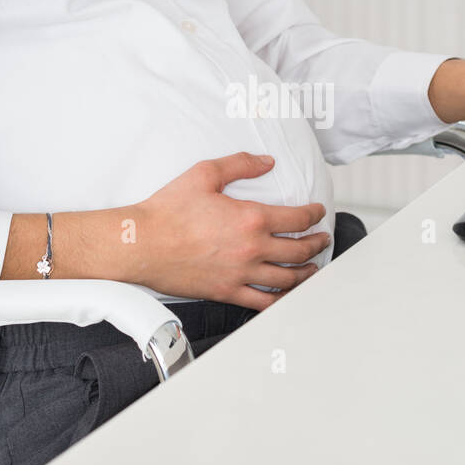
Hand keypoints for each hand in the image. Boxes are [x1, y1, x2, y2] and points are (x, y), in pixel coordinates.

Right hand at [124, 152, 329, 309]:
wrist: (142, 243)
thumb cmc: (168, 211)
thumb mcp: (205, 174)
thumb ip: (240, 164)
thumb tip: (266, 162)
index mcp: (251, 219)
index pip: (297, 219)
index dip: (313, 215)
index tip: (317, 213)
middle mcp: (251, 249)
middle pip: (299, 250)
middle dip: (316, 244)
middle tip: (322, 239)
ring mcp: (240, 274)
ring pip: (287, 279)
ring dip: (306, 273)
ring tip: (312, 268)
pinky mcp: (226, 292)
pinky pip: (262, 302)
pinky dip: (281, 300)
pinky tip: (287, 296)